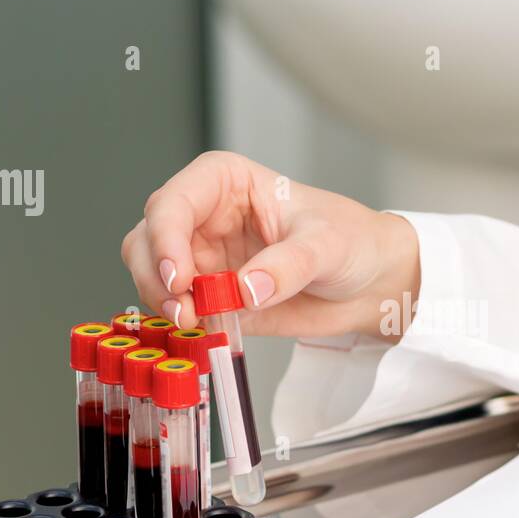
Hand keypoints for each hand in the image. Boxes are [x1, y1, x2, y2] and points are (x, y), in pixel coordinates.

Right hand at [121, 151, 419, 338]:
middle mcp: (204, 217)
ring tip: (198, 322)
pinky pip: (178, 310)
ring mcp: (203, 258)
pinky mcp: (211, 296)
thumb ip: (288, 266)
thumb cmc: (352, 240)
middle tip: (186, 308)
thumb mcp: (327, 245)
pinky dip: (182, 324)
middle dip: (156, 276)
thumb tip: (246, 289)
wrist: (370, 282)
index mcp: (225, 183)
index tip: (180, 276)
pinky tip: (205, 334)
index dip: (165, 238)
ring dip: (164, 302)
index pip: (173, 202)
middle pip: (148, 240)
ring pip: (152, 275)